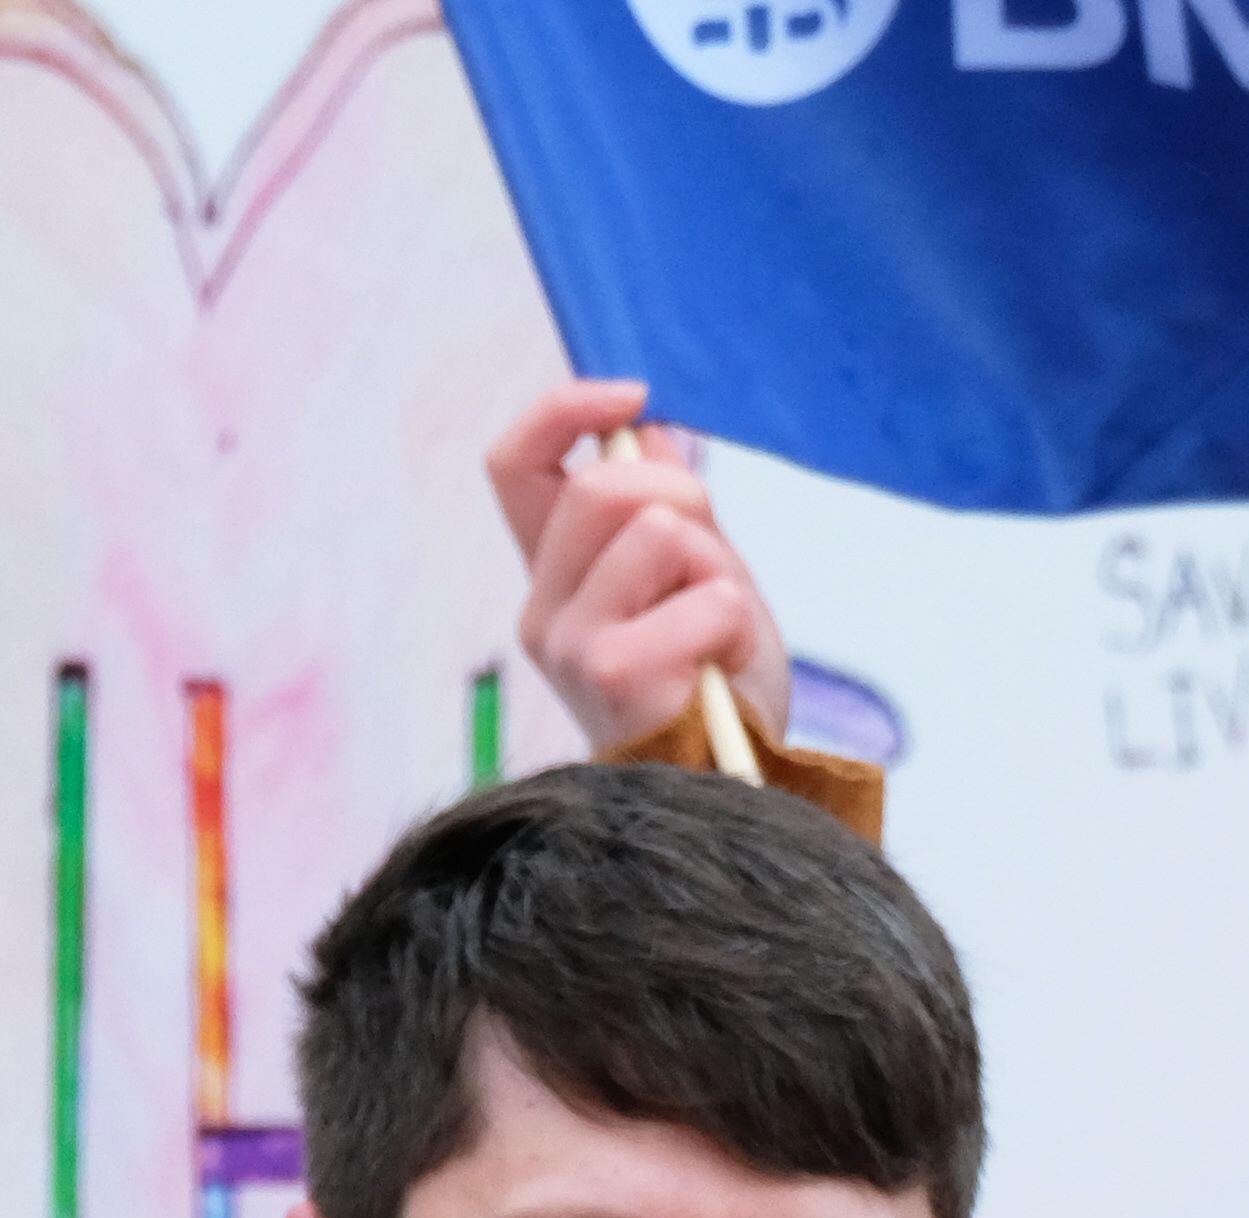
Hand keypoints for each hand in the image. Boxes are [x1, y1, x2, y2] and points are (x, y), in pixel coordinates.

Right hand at [493, 379, 795, 755]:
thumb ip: (670, 507)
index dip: (564, 410)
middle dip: (684, 498)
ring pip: (656, 529)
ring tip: (717, 631)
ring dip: (715, 569)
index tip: (632, 397)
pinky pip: (704, 595)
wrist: (734, 790)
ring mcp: (569, 644)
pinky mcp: (609, 673)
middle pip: (602, 486)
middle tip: (711, 565)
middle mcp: (544, 610)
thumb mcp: (700, 575)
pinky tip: (722, 669)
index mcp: (556, 579)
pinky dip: (735, 623)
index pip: (513, 464)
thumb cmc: (714, 691)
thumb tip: (648, 430)